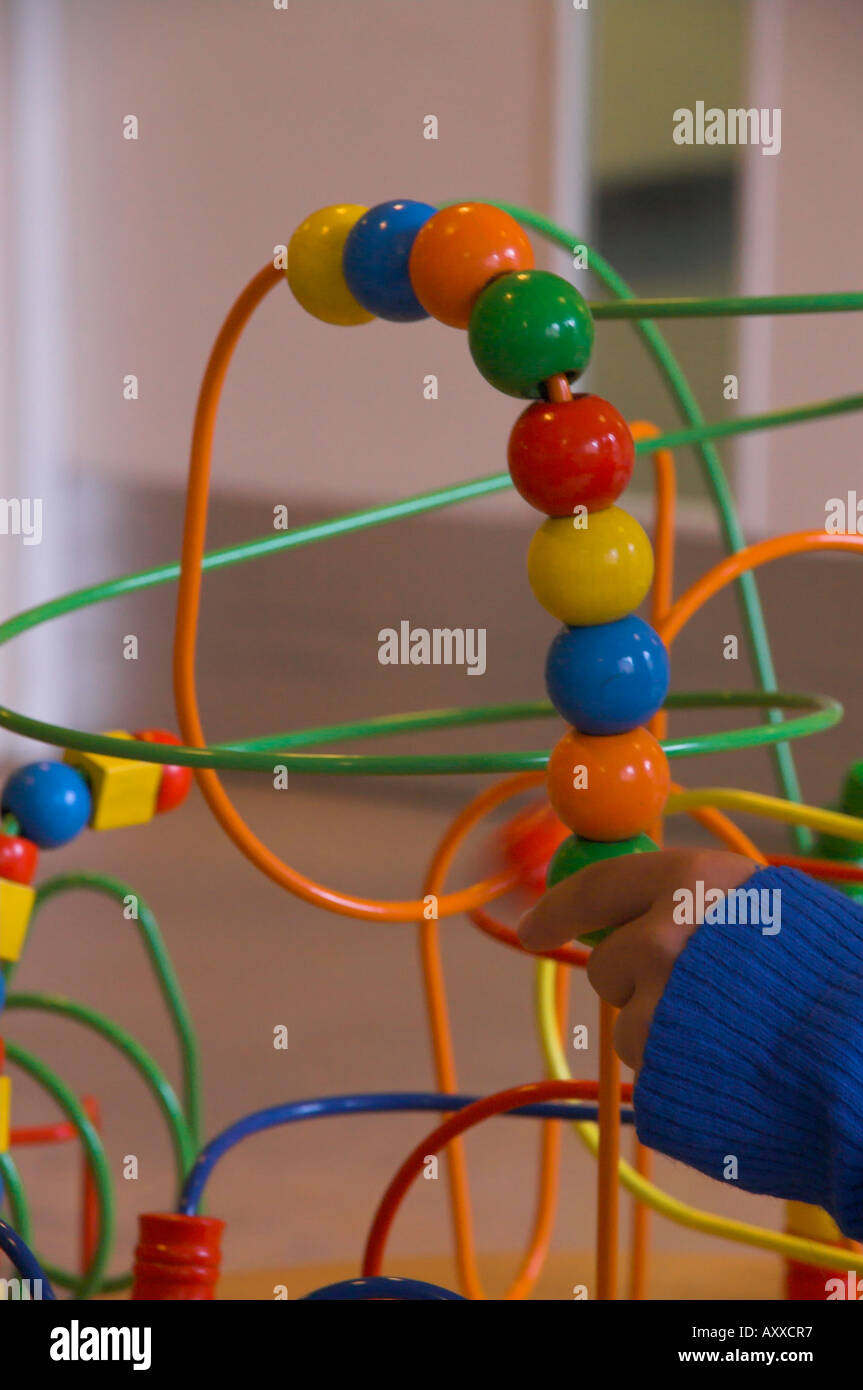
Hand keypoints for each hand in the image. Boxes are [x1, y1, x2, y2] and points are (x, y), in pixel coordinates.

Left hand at [517, 848, 756, 1071]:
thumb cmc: (808, 965)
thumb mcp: (759, 902)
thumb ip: (691, 897)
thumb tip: (628, 904)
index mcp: (692, 881)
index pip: (597, 886)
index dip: (560, 909)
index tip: (533, 929)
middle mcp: (664, 937)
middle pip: (607, 963)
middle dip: (631, 981)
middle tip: (677, 992)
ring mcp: (661, 1001)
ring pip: (630, 1022)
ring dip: (661, 1029)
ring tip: (724, 1025)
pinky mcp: (662, 1057)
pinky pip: (650, 1064)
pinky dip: (677, 1065)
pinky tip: (725, 1055)